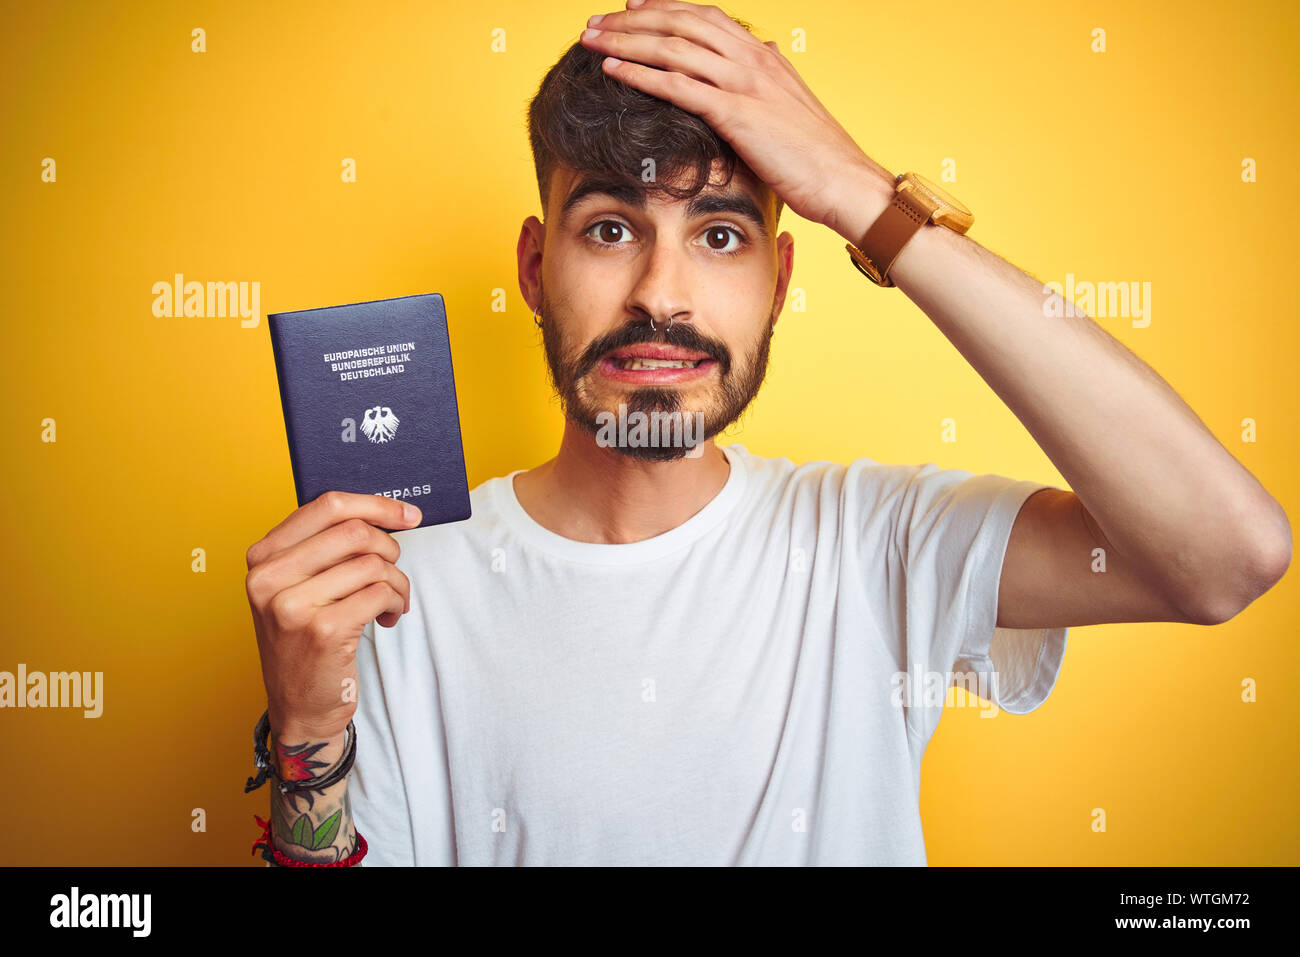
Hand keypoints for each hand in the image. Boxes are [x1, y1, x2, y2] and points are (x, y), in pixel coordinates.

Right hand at [245, 490, 419, 739]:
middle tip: (393, 570)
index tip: (407, 515)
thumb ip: (325, 548)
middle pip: (354, 531)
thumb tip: (384, 512)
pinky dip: (395, 602)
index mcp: (262, 557)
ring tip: (392, 601)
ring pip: (372, 564)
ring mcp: (292, 606)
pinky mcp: (322, 631)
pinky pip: (380, 593)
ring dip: (397, 582)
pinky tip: (387, 618)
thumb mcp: (298, 587)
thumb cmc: (306, 641)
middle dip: (389, 549)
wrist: (299, 708)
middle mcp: (269, 578)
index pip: (327, 506)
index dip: (375, 505)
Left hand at [579, 0, 892, 232]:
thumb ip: (771, 79)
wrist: (846, 180)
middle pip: (680, 22)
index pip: (705, 16)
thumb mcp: (791, 107)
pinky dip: (640, 74)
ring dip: (625, 41)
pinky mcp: (736, 113)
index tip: (630, 7)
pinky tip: (612, 71)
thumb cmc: (819, 156)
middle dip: (631, 19)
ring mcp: (744, 83)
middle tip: (594, 23)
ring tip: (590, 41)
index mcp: (763, 55)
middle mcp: (753, 58)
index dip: (664, 8)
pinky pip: (677, 84)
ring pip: (673, 47)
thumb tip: (765, 55)